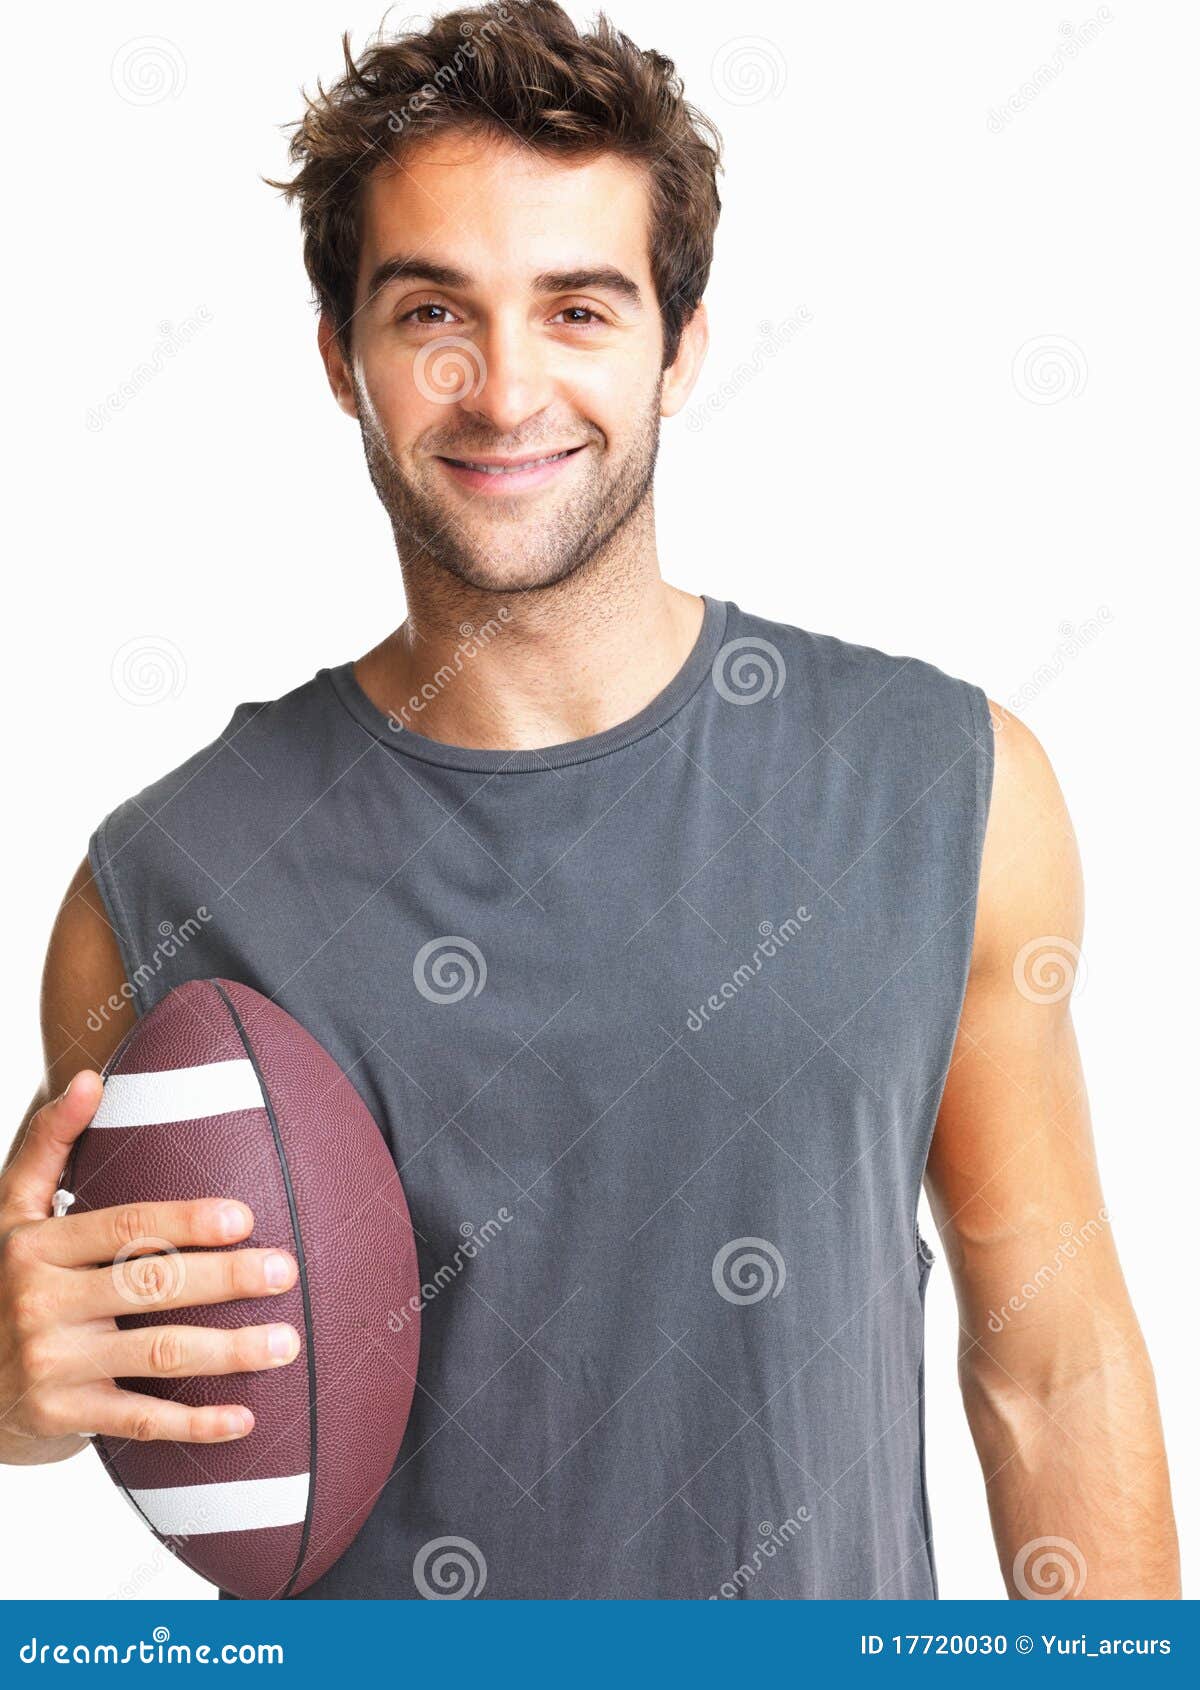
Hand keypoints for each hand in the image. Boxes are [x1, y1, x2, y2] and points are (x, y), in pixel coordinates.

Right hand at [0, 1071, 299, 1464]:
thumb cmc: (7, 1278)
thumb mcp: (11, 1212)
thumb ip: (47, 1144)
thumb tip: (90, 1079)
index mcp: (34, 1245)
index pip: (125, 1228)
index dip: (187, 1221)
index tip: (246, 1217)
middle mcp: (39, 1303)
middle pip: (151, 1287)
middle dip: (226, 1279)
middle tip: (287, 1271)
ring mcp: (50, 1364)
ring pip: (156, 1354)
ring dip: (229, 1351)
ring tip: (288, 1342)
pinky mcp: (61, 1417)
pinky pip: (140, 1420)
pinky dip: (196, 1424)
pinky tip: (246, 1419)